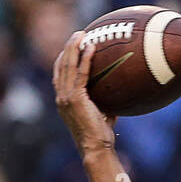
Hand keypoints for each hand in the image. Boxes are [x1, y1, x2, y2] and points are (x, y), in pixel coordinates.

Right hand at [53, 31, 116, 156]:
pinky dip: (85, 59)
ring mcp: (65, 97)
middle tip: (77, 33)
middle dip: (68, 47)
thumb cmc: (101, 134)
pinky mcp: (74, 99)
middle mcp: (61, 96)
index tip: (73, 45)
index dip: (65, 57)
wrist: (95, 148)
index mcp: (63, 100)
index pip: (60, 73)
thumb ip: (106, 99)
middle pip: (61, 65)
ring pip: (67, 66)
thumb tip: (120, 88)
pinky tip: (91, 48)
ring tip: (81, 34)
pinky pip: (80, 74)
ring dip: (74, 47)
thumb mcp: (103, 112)